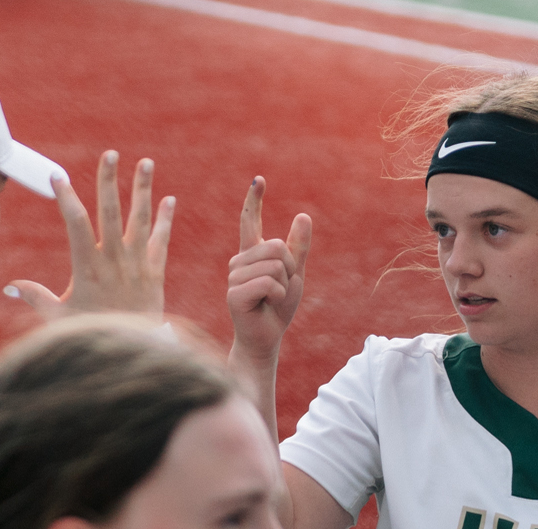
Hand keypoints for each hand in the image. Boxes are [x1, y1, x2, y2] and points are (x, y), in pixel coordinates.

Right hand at [8, 151, 172, 318]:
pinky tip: (169, 199)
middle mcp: (114, 261)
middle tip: (111, 154)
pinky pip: (161, 241)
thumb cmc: (91, 333)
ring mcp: (137, 265)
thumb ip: (35, 297)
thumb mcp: (58, 317)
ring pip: (140, 220)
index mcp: (87, 267)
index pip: (75, 223)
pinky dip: (165, 220)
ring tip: (146, 163)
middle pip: (111, 212)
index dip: (66, 197)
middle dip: (109, 181)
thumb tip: (8, 287)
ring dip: (143, 190)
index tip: (57, 175)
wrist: (130, 350)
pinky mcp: (155, 273)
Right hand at [227, 175, 310, 365]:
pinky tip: (268, 305)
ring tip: (272, 299)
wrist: (266, 338)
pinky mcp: (234, 293)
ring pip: (275, 265)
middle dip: (289, 269)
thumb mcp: (295, 275)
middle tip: (280, 290)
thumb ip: (298, 248)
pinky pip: (268, 282)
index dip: (254, 200)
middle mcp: (239, 261)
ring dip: (284, 285)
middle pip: (277, 247)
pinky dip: (278, 295)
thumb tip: (303, 215)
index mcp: (252, 254)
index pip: (250, 221)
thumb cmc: (278, 309)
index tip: (259, 180)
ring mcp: (234, 276)